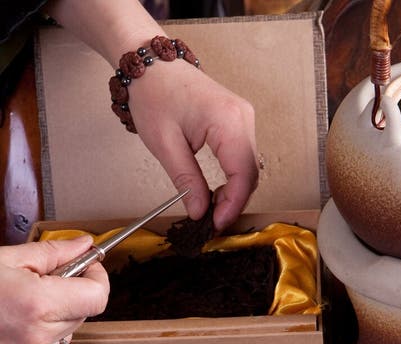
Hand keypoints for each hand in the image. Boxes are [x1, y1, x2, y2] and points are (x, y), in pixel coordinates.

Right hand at [0, 236, 108, 343]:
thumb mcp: (6, 260)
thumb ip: (53, 254)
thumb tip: (83, 245)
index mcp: (37, 305)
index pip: (98, 297)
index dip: (97, 278)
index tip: (88, 268)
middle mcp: (36, 338)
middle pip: (83, 314)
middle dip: (71, 295)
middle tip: (44, 282)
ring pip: (65, 335)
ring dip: (54, 319)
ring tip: (20, 306)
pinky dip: (38, 339)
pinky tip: (12, 325)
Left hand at [129, 63, 258, 229]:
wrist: (150, 64)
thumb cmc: (153, 94)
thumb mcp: (164, 144)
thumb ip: (186, 180)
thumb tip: (199, 210)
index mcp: (227, 120)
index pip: (243, 174)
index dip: (232, 204)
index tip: (216, 223)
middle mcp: (242, 117)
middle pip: (250, 173)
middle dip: (234, 201)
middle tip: (212, 221)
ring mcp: (243, 118)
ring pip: (249, 168)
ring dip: (234, 192)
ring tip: (212, 208)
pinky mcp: (237, 121)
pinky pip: (243, 157)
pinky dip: (233, 178)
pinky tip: (217, 190)